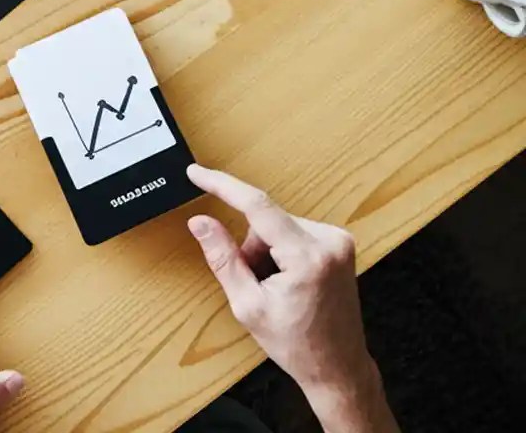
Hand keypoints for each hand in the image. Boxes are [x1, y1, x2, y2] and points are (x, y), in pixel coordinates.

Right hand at [186, 165, 398, 432]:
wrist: (337, 364)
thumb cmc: (297, 343)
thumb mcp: (247, 305)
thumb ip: (222, 257)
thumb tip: (200, 222)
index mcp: (307, 257)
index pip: (257, 206)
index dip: (223, 186)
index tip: (198, 174)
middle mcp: (329, 241)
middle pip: (264, 223)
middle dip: (250, 249)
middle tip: (257, 286)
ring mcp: (338, 241)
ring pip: (277, 227)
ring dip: (266, 253)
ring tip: (277, 289)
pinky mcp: (338, 243)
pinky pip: (293, 233)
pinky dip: (281, 253)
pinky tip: (289, 282)